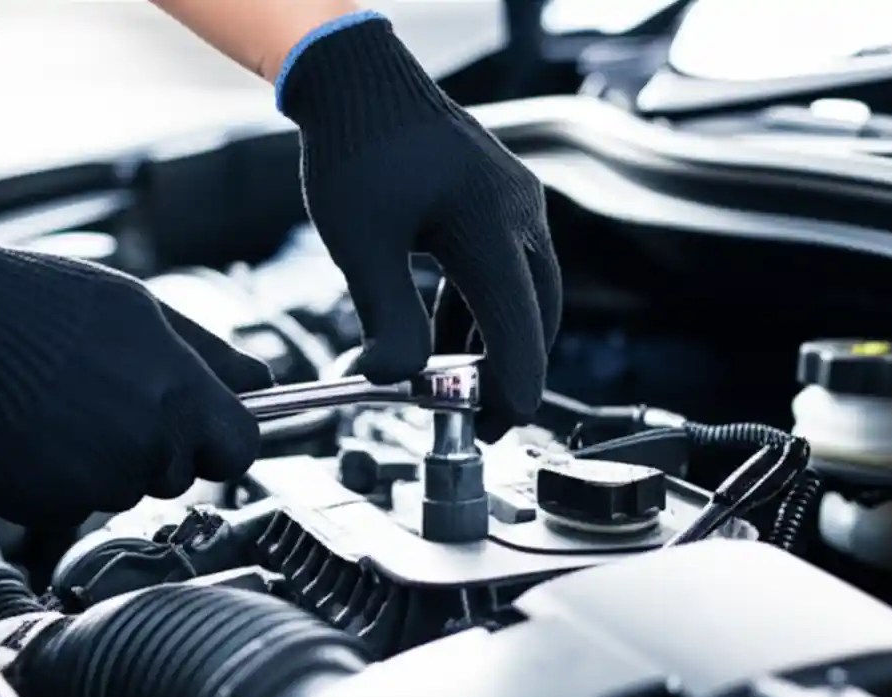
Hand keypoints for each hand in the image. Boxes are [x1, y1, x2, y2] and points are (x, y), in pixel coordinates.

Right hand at [0, 234, 271, 526]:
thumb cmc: (46, 301)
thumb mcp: (146, 310)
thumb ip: (211, 355)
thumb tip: (262, 379)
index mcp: (181, 396)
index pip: (242, 449)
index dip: (227, 439)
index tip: (212, 429)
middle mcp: (146, 447)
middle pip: (182, 472)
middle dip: (161, 445)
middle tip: (115, 398)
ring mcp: (96, 483)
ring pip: (127, 489)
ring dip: (110, 461)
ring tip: (69, 405)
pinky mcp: (47, 506)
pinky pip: (77, 503)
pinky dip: (63, 478)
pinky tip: (41, 431)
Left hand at [278, 13, 561, 439]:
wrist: (359, 80)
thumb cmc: (356, 151)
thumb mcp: (360, 247)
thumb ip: (386, 319)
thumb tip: (393, 379)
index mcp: (489, 226)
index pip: (518, 324)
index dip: (514, 382)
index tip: (502, 422)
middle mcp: (519, 213)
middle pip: (536, 314)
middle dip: (510, 370)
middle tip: (479, 416)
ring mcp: (517, 202)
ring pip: (526, 293)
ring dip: (496, 339)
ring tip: (458, 382)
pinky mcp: (503, 198)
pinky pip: (508, 266)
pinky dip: (485, 306)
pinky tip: (450, 333)